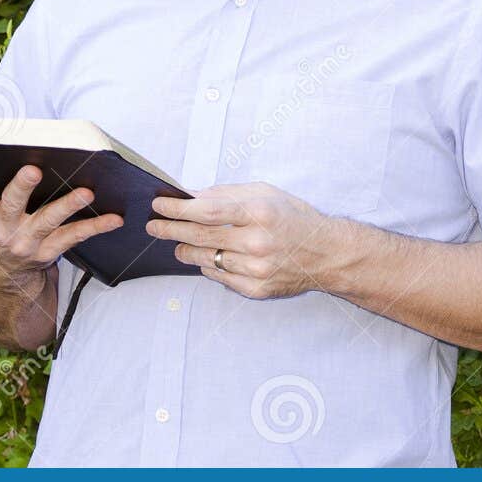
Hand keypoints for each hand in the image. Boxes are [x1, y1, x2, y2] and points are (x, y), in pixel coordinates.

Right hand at [0, 157, 122, 284]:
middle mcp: (2, 228)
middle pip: (12, 205)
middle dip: (22, 188)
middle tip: (34, 170)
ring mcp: (28, 241)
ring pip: (49, 220)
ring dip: (68, 206)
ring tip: (85, 192)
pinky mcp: (50, 250)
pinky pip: (75, 238)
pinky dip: (96, 227)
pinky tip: (114, 218)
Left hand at [146, 181, 339, 299]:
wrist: (327, 255)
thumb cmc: (294, 218)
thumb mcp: (265, 193)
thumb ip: (227, 194)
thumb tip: (192, 196)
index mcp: (259, 213)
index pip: (206, 211)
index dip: (177, 209)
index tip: (159, 204)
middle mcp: (256, 242)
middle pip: (200, 236)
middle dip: (170, 229)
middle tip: (154, 225)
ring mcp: (256, 269)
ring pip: (205, 259)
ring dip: (184, 249)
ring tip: (176, 242)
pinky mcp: (256, 289)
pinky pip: (218, 276)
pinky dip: (207, 265)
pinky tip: (203, 256)